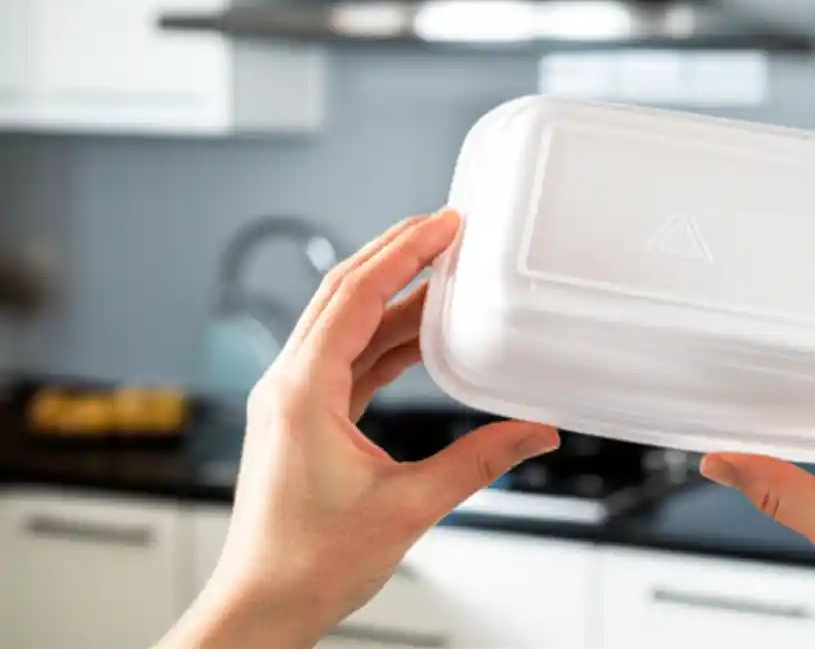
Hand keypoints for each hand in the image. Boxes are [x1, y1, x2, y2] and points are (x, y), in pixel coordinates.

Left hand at [158, 210, 559, 648]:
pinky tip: (424, 334)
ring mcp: (294, 400)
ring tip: (445, 272)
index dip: (403, 252)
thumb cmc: (310, 564)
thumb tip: (534, 432)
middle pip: (344, 294)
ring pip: (346, 325)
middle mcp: (290, 384)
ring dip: (395, 295)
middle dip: (397, 254)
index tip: (443, 224)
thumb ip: (478, 461)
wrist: (262, 608)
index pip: (356, 296)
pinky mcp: (305, 419)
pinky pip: (349, 360)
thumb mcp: (409, 507)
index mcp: (302, 390)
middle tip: (446, 227)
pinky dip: (387, 339)